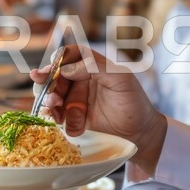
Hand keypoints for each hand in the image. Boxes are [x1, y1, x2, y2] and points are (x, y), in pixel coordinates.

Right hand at [28, 45, 166, 165]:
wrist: (140, 134)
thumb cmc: (134, 103)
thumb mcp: (121, 79)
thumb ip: (97, 66)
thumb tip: (68, 66)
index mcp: (93, 66)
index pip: (69, 56)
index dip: (57, 61)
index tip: (50, 70)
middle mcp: (81, 79)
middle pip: (56, 75)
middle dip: (49, 83)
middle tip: (52, 95)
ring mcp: (75, 98)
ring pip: (52, 94)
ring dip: (49, 100)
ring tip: (53, 106)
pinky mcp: (72, 117)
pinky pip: (55, 112)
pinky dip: (51, 114)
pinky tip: (53, 117)